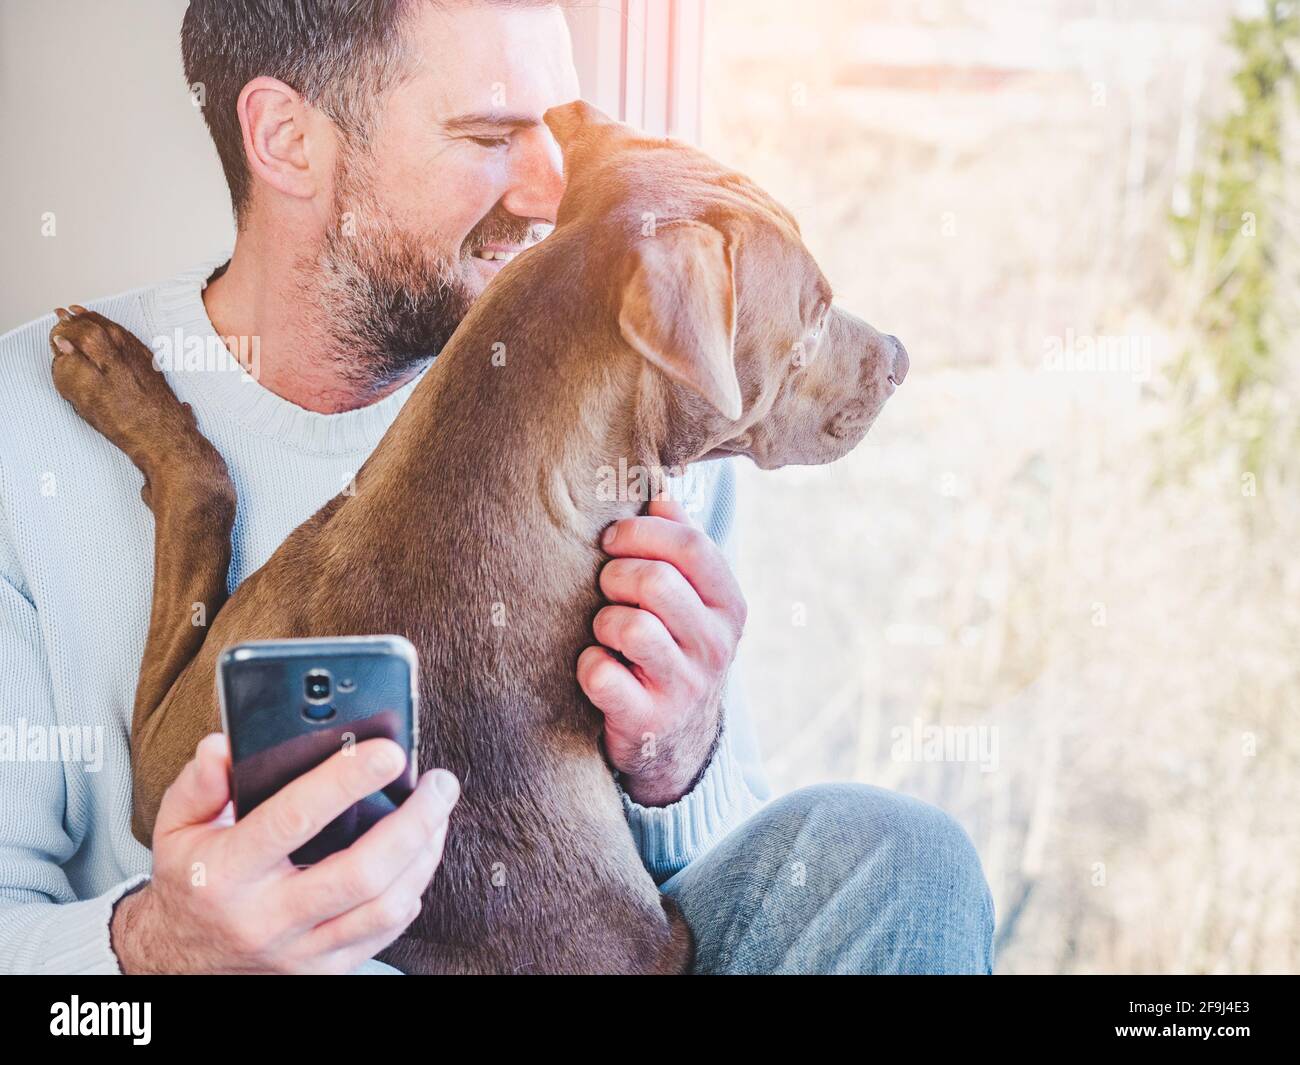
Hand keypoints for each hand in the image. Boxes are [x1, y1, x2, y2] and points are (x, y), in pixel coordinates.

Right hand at [110, 732, 458, 973]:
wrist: (179, 963)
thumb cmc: (191, 883)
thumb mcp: (176, 828)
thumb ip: (199, 783)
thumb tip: (224, 746)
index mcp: (228, 873)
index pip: (294, 819)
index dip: (346, 781)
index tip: (389, 752)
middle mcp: (267, 917)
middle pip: (361, 871)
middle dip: (413, 821)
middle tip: (440, 783)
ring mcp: (300, 951)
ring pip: (385, 906)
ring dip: (424, 855)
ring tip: (438, 813)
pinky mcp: (325, 970)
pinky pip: (385, 931)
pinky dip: (413, 889)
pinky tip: (419, 855)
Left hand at [578, 498, 745, 806]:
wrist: (674, 743)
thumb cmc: (673, 650)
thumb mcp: (692, 601)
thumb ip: (679, 547)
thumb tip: (660, 494)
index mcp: (728, 605)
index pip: (692, 547)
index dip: (642, 533)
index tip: (611, 539)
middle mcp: (715, 645)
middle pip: (656, 582)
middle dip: (615, 576)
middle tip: (605, 589)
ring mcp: (685, 686)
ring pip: (630, 626)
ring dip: (602, 623)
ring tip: (605, 633)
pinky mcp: (648, 720)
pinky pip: (601, 674)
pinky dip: (588, 665)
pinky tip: (597, 667)